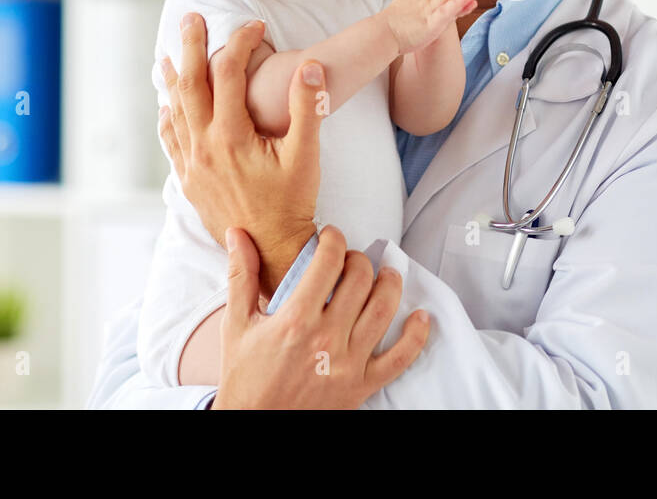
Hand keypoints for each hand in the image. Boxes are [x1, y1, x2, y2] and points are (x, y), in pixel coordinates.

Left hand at [158, 14, 321, 298]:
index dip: (241, 42)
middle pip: (190, 84)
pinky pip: (171, 139)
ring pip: (174, 110)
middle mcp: (204, 147)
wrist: (270, 250)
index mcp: (231, 136)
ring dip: (172, 78)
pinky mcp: (189, 180)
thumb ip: (307, 108)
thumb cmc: (292, 203)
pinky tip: (167, 105)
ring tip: (169, 53)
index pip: (228, 73)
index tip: (256, 26)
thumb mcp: (306, 156)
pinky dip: (168, 116)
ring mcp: (192, 164)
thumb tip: (311, 67)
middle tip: (191, 18)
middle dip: (191, 46)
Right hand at [213, 225, 429, 408]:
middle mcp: (326, 338)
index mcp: (295, 319)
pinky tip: (420, 317)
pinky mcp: (361, 386)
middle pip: (360, 280)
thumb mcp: (236, 323)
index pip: (328, 263)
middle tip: (351, 260)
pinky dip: (415, 336)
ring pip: (382, 311)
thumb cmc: (244, 375)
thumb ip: (241, 275)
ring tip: (386, 275)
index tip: (331, 237)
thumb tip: (237, 234)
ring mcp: (347, 363)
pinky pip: (399, 359)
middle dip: (359, 259)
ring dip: (390, 285)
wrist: (252, 422)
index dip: (333, 240)